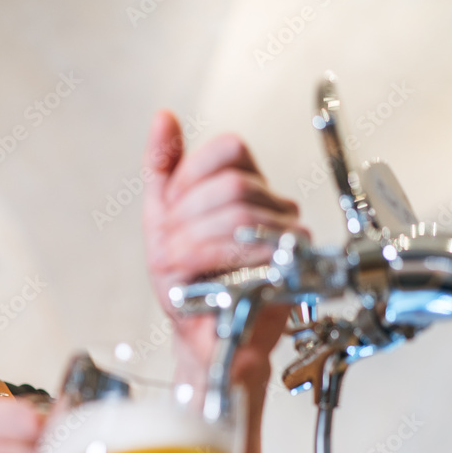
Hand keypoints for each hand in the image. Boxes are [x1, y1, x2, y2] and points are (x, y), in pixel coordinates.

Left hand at [141, 110, 307, 385]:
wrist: (199, 335)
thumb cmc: (188, 284)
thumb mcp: (162, 219)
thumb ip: (162, 167)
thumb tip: (163, 117)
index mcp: (244, 186)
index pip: (231, 148)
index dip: (194, 175)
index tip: (173, 208)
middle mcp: (272, 206)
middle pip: (233, 183)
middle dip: (188, 215)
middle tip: (167, 246)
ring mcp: (286, 234)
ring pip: (240, 212)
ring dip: (193, 240)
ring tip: (174, 264)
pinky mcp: (290, 264)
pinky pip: (249, 246)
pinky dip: (207, 258)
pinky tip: (192, 274)